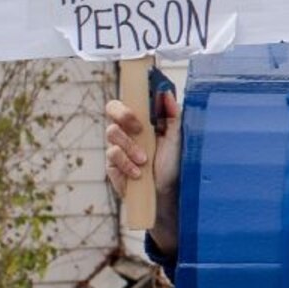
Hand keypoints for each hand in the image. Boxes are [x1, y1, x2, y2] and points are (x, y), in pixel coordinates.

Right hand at [104, 86, 180, 243]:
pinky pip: (112, 155)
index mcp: (141, 120)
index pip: (127, 101)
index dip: (129, 103)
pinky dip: (127, 164)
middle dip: (125, 117)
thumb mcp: (177, 138)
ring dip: (130, 147)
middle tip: (140, 131)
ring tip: (144, 160)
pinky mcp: (111, 165)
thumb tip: (166, 93)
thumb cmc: (172, 165)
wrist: (166, 194)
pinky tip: (138, 173)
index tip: (142, 117)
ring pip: (112, 133)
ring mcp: (117, 146)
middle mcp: (126, 130)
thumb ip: (173, 115)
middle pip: (111, 109)